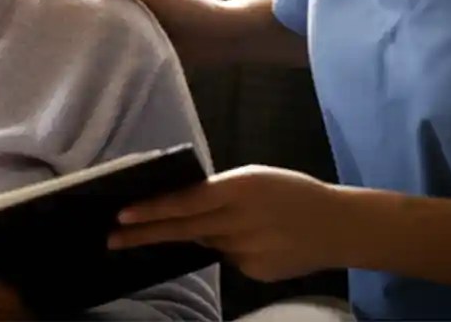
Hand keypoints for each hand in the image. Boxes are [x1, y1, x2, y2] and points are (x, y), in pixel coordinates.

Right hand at [65, 0, 234, 66]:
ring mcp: (138, 27)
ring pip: (103, 24)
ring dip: (83, 26)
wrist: (225, 37)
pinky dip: (100, 51)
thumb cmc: (193, 9)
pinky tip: (86, 63)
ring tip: (54, 35)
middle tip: (40, 4)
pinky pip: (116, 49)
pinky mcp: (145, 49)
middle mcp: (132, 5)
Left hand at [107, 165, 349, 281]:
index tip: (122, 214)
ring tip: (234, 222)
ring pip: (205, 243)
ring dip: (200, 234)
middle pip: (182, 229)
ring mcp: (247, 250)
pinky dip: (230, 247)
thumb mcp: (254, 179)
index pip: (185, 201)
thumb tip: (178, 206)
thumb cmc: (290, 193)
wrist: (339, 226)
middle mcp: (240, 220)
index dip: (152, 209)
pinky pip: (227, 258)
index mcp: (240, 188)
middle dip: (143, 234)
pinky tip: (256, 239)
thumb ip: (216, 192)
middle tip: (111, 238)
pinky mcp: (254, 272)